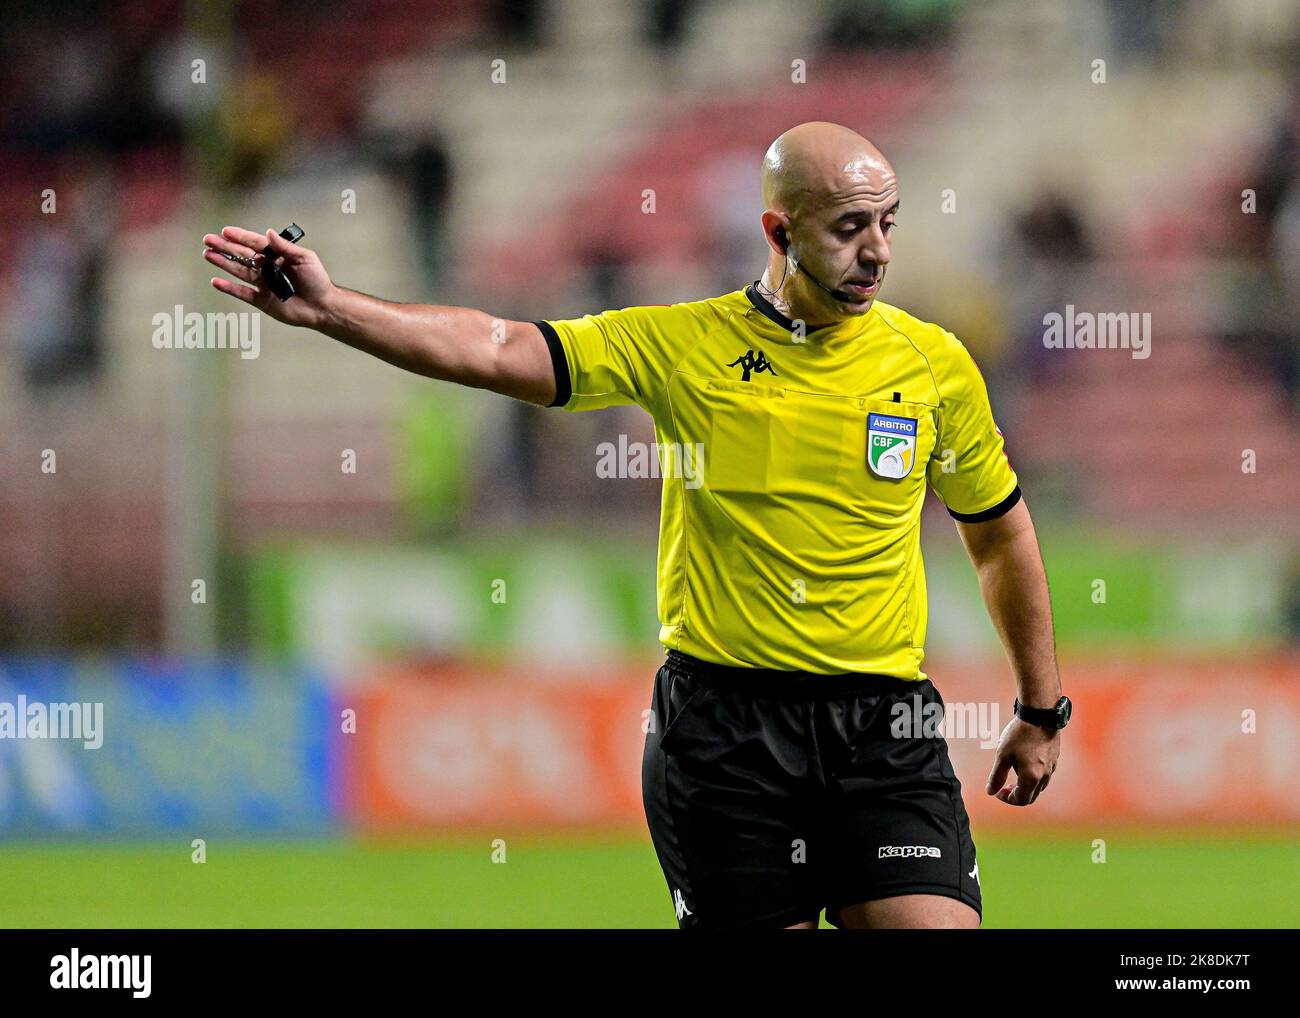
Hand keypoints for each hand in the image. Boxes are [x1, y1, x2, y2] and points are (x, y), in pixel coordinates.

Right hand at [202, 226, 335, 328]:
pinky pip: (242, 293)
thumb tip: (268, 232)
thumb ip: (285, 247)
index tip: (225, 231)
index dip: (240, 237)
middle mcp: (267, 269)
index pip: (255, 244)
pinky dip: (229, 288)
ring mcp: (263, 284)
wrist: (322, 307)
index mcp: (277, 256)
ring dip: (223, 263)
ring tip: (207, 254)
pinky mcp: (261, 300)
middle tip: (208, 239)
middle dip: (225, 247)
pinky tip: (215, 281)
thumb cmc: (317, 280)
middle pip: (242, 256)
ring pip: (239, 271)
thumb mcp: (305, 258)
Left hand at [985, 717, 1059, 805]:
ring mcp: (1051, 768)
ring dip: (1025, 786)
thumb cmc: (1020, 735)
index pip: (1021, 800)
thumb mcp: (1003, 755)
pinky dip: (1033, 777)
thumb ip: (997, 775)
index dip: (1007, 799)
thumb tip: (990, 791)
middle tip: (1004, 786)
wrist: (1041, 716)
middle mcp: (1044, 776)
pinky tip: (1025, 765)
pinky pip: (1044, 775)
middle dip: (1016, 795)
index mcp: (1031, 778)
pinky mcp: (1054, 759)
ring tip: (1013, 775)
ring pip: (1039, 787)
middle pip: (1031, 796)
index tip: (998, 791)